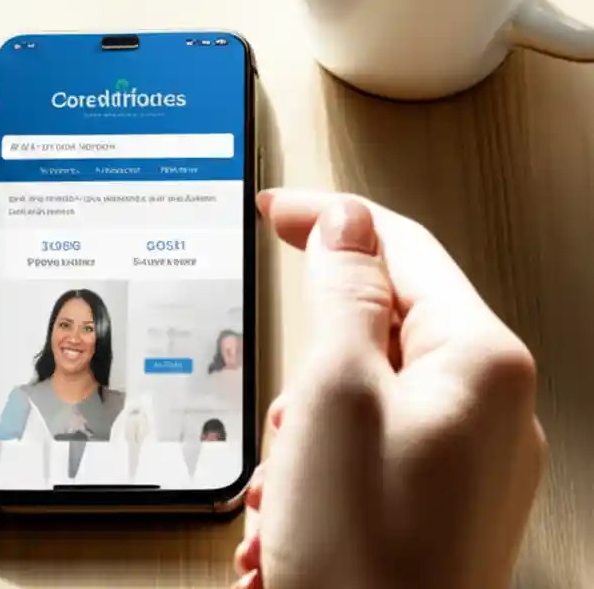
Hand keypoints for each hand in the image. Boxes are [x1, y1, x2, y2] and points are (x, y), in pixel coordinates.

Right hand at [236, 190, 545, 588]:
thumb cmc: (367, 554)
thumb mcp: (332, 394)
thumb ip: (341, 295)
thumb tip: (343, 226)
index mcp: (481, 363)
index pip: (401, 248)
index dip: (329, 220)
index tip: (274, 210)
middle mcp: (490, 409)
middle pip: (377, 332)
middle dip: (307, 369)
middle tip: (281, 419)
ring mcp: (470, 461)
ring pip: (362, 398)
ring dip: (303, 434)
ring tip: (287, 494)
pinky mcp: (441, 503)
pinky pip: (368, 452)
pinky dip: (318, 475)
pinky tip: (295, 524)